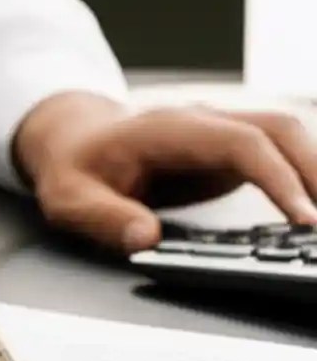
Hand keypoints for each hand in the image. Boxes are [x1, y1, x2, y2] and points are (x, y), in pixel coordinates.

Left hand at [15, 92, 316, 251]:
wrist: (73, 139)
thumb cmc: (73, 167)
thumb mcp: (69, 198)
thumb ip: (105, 217)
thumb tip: (147, 239)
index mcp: (168, 129)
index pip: (240, 143)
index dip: (278, 178)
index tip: (304, 219)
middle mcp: (203, 121)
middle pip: (279, 130)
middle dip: (315, 172)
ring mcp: (220, 132)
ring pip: (286, 137)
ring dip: (315, 173)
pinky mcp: (228, 150)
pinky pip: (278, 155)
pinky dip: (303, 177)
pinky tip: (314, 212)